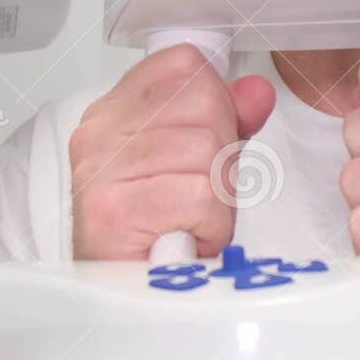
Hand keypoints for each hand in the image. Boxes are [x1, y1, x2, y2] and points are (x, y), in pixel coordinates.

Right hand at [70, 44, 275, 259]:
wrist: (117, 295)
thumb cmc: (151, 233)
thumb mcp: (193, 165)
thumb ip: (227, 122)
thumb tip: (257, 91)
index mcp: (115, 111)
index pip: (185, 64)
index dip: (217, 102)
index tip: (209, 141)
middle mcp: (101, 132)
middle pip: (206, 104)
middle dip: (222, 155)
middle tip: (202, 193)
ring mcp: (102, 169)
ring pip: (207, 152)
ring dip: (217, 197)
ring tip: (192, 219)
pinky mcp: (113, 209)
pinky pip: (200, 196)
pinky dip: (211, 225)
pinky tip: (189, 237)